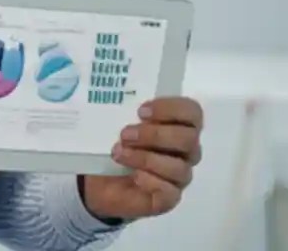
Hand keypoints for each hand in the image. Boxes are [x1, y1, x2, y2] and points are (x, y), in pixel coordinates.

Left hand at [81, 96, 203, 221]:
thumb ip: (122, 106)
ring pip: (179, 167)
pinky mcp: (168, 198)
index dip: (171, 108)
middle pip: (188, 139)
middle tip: (125, 134)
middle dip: (155, 135)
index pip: (192, 112)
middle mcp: (185, 150)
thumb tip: (113, 90)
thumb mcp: (114, 121)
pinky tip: (134, 177)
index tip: (141, 111)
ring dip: (146, 158)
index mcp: (178, 125)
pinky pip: (170, 192)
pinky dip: (151, 181)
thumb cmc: (114, 143)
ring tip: (118, 153)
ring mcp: (179, 176)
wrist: (96, 179)